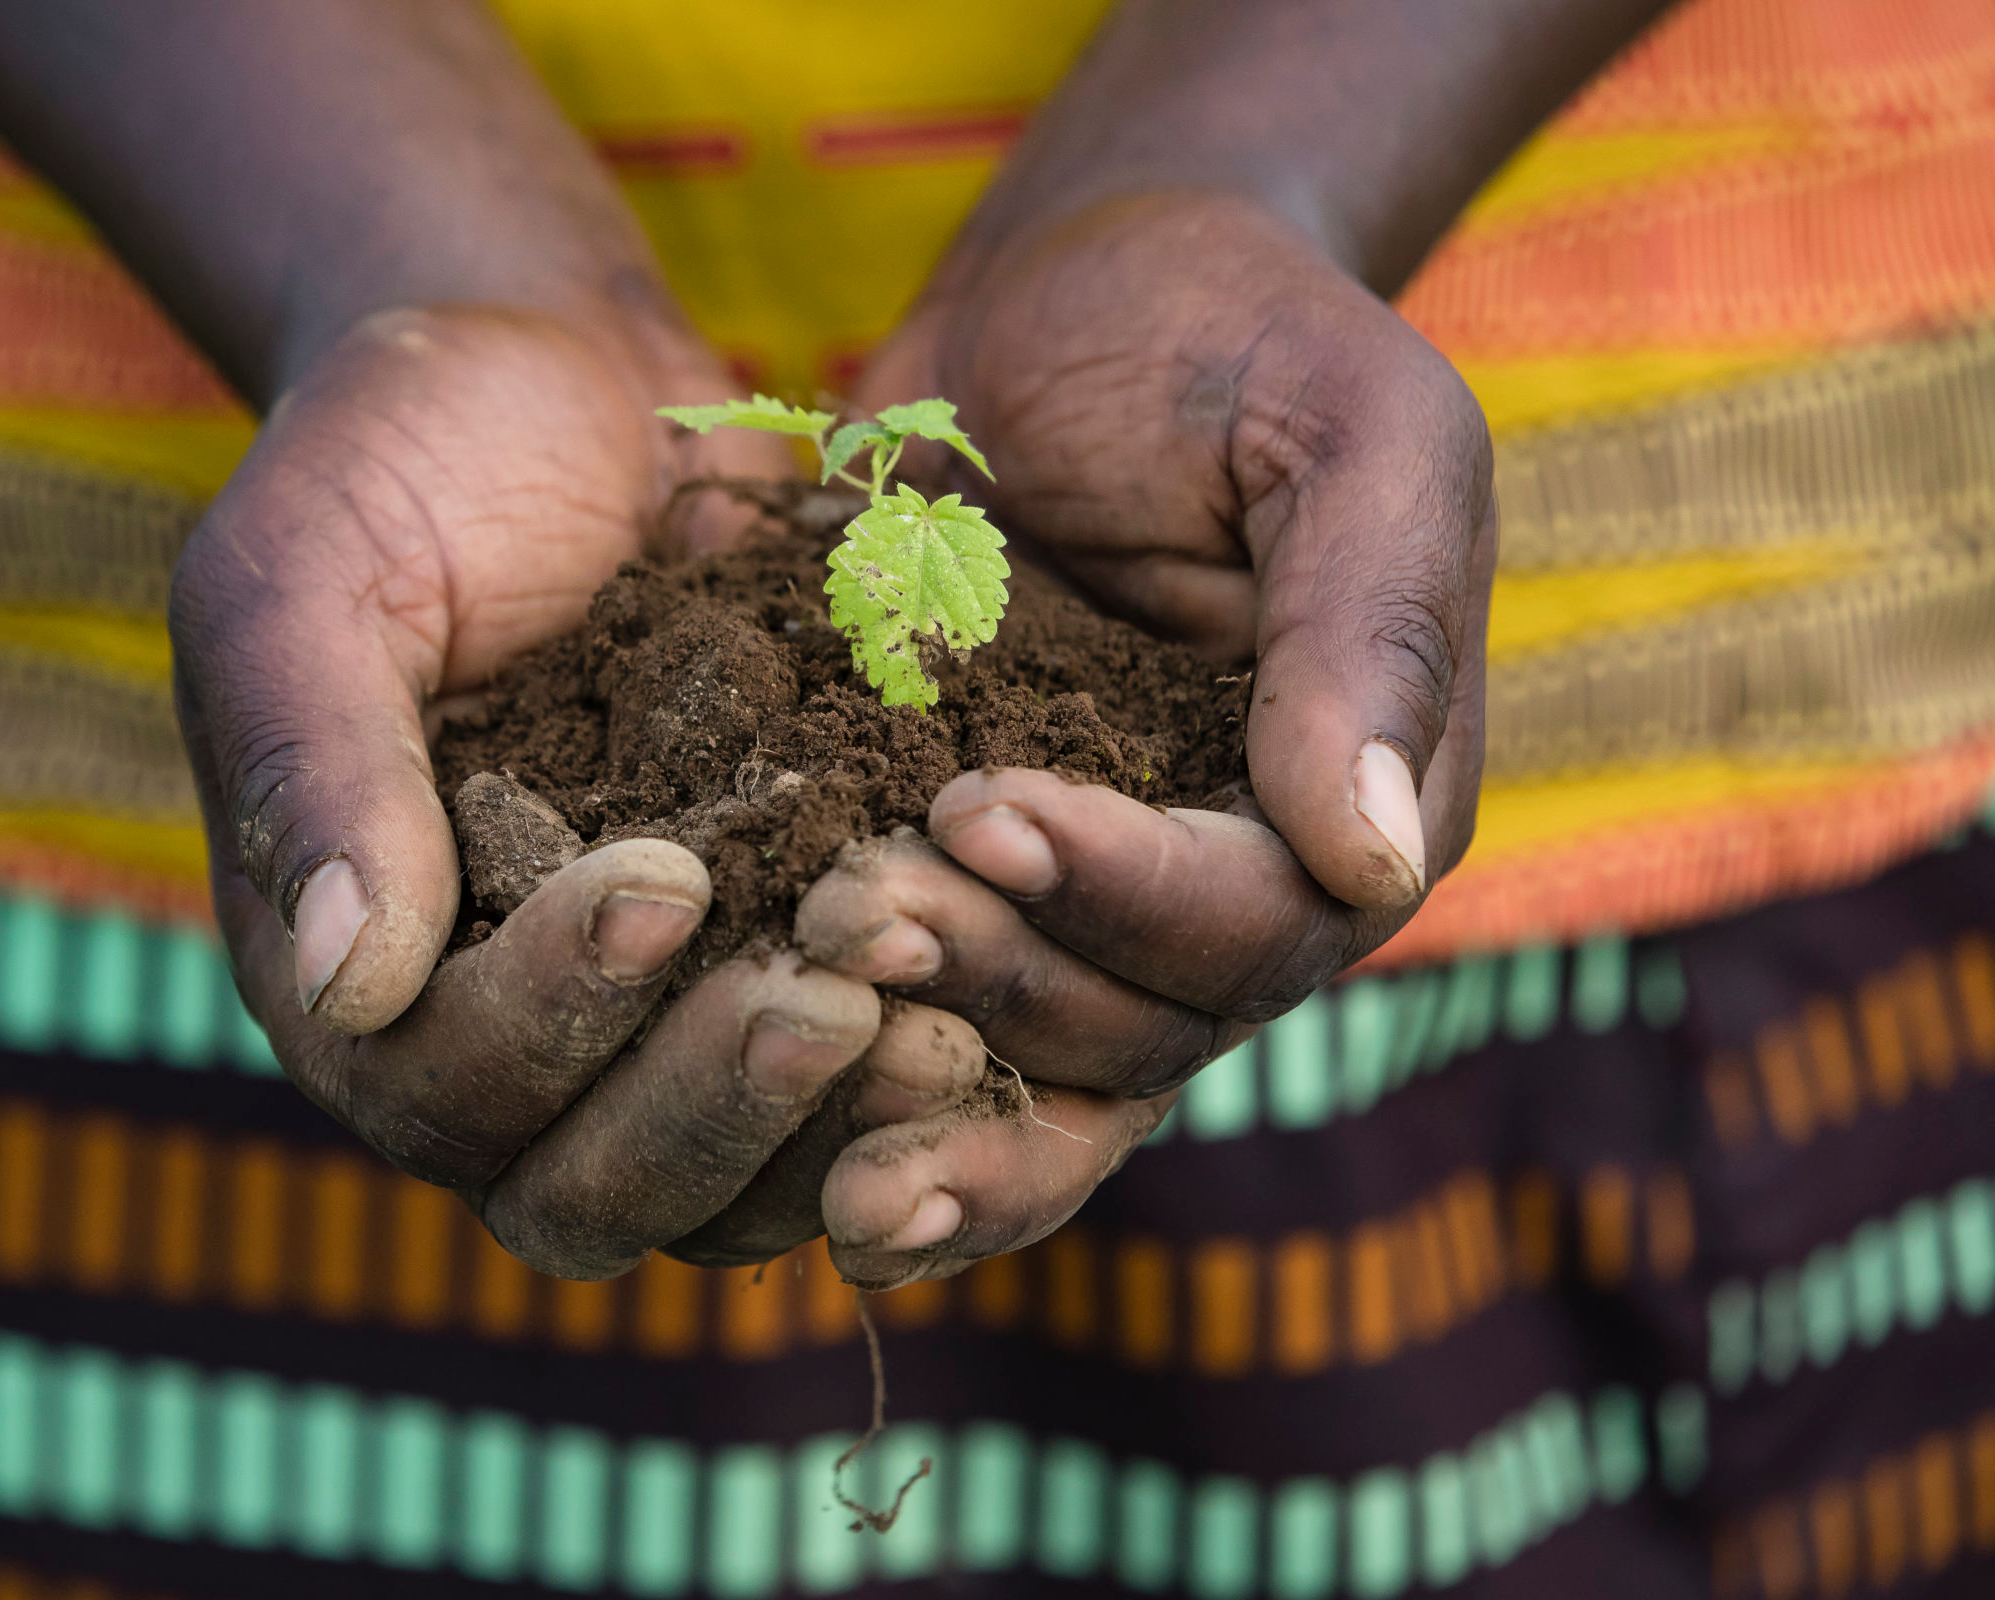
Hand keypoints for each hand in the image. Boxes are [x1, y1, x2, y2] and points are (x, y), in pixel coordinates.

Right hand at [169, 305, 985, 1276]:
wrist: (551, 375)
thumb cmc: (395, 460)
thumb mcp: (308, 584)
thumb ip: (319, 775)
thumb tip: (347, 987)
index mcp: (356, 974)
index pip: (437, 1090)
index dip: (547, 1022)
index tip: (660, 880)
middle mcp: (497, 1037)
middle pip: (588, 1191)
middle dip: (708, 1110)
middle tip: (827, 1002)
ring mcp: (645, 1025)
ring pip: (727, 1187)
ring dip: (824, 1128)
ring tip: (935, 1020)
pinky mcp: (771, 967)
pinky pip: (839, 1097)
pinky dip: (908, 1076)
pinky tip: (997, 994)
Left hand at [804, 193, 1493, 1287]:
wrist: (1066, 301)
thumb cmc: (1233, 333)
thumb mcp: (1350, 427)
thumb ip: (1371, 625)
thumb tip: (1374, 860)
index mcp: (1356, 802)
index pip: (1258, 920)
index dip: (1121, 891)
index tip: (976, 805)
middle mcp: (1236, 891)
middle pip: (1136, 1023)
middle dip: (994, 979)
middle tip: (847, 912)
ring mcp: (1097, 906)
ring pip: (1035, 1062)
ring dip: (916, 1064)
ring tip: (791, 996)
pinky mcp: (973, 891)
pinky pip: (940, 1029)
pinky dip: (862, 1092)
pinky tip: (767, 1118)